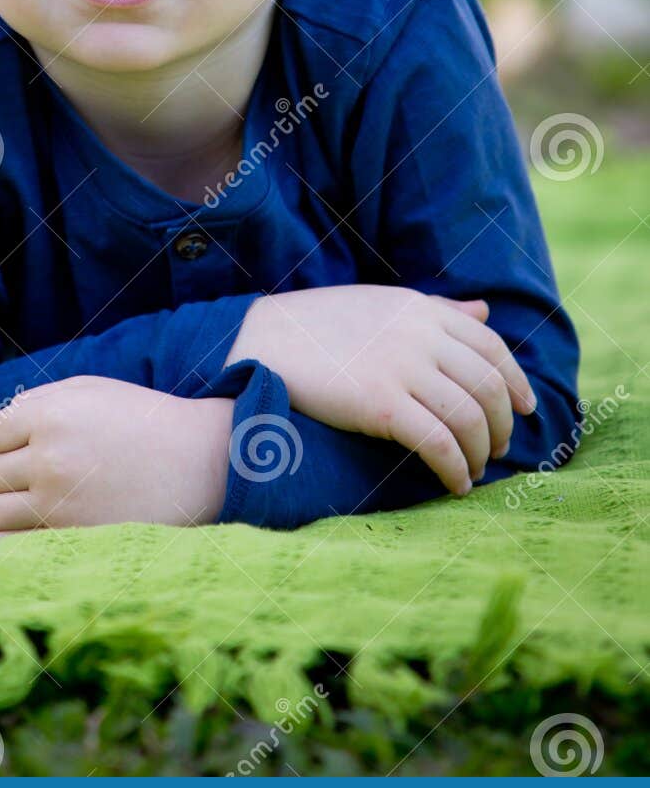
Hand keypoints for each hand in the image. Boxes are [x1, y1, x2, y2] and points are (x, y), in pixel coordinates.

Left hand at [0, 375, 232, 541]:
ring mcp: (59, 502)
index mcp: (51, 414)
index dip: (12, 441)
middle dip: (16, 474)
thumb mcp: (89, 390)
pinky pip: (11, 546)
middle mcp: (50, 457)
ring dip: (16, 507)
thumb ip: (34, 404)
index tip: (39, 444)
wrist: (201, 461)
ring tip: (58, 499)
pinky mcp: (73, 538)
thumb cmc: (140, 421)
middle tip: (59, 472)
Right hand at [224, 286, 536, 497]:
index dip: (515, 380)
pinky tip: (455, 484)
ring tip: (475, 471)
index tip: (525, 407)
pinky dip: (456, 468)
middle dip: (502, 424)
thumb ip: (436, 308)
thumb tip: (485, 308)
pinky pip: (439, 443)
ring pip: (470, 418)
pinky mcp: (381, 404)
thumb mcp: (383, 303)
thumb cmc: (319, 324)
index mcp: (422, 308)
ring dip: (482, 452)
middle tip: (498, 449)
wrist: (263, 340)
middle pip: (487, 385)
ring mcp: (401, 368)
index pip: (491, 344)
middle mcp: (419, 334)